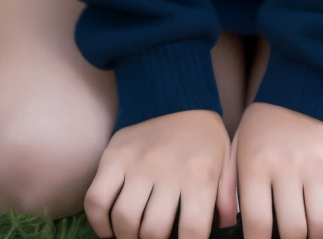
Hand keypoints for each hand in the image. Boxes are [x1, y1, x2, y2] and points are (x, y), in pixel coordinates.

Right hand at [85, 109, 232, 238]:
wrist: (179, 98)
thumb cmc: (205, 140)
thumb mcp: (226, 164)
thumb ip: (226, 196)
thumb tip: (227, 226)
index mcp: (199, 176)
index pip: (191, 232)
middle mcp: (167, 170)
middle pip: (153, 231)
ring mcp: (137, 163)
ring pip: (124, 219)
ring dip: (127, 237)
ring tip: (133, 236)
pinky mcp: (113, 156)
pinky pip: (96, 198)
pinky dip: (98, 223)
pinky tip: (109, 230)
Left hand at [233, 102, 322, 238]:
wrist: (297, 90)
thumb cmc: (261, 129)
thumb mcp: (235, 151)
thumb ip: (226, 189)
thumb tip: (225, 226)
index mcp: (256, 165)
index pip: (258, 224)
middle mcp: (288, 165)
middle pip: (293, 230)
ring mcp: (318, 163)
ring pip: (322, 224)